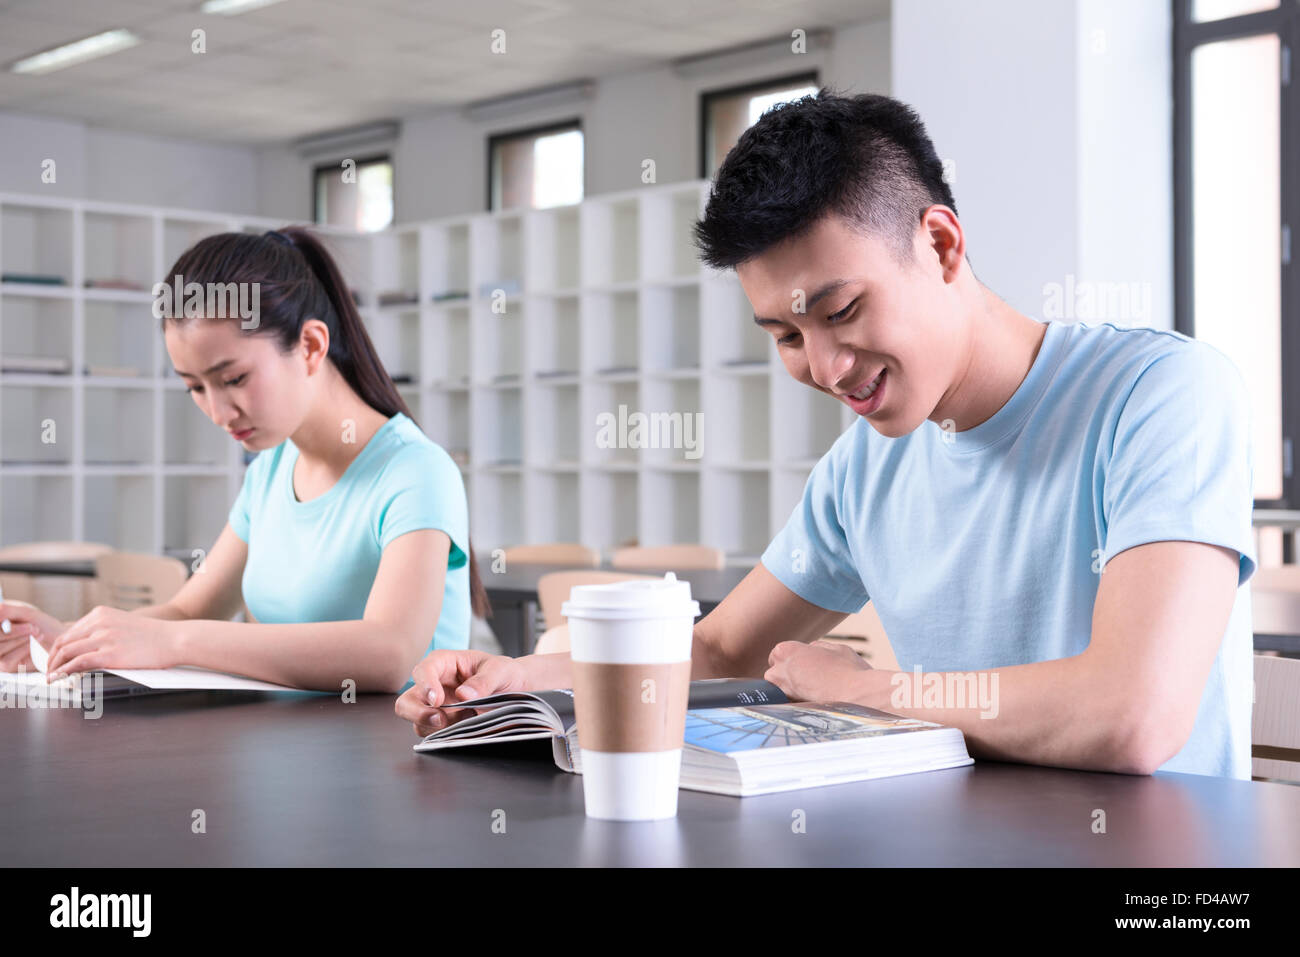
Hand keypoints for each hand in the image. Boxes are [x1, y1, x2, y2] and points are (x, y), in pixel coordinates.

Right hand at [0, 599, 65, 671]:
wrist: (59, 639)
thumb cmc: (42, 624)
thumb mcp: (24, 612)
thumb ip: (6, 610)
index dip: (1, 618)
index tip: (9, 616)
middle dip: (13, 631)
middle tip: (31, 627)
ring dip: (20, 638)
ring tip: (36, 631)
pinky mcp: (6, 666)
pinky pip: (8, 659)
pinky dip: (24, 648)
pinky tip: (36, 641)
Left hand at [44, 606, 180, 678]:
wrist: (175, 639)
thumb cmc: (156, 636)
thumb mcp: (124, 624)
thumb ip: (105, 630)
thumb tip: (88, 646)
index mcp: (102, 613)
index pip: (70, 631)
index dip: (58, 647)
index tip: (56, 658)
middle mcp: (100, 622)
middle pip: (63, 641)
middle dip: (52, 658)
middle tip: (50, 670)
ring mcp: (104, 637)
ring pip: (67, 652)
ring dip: (54, 666)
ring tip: (52, 677)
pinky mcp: (109, 654)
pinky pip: (78, 663)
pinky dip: (63, 672)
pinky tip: (58, 678)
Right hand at [395, 649, 532, 736]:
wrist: (517, 690)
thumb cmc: (505, 673)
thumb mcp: (500, 670)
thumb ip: (484, 681)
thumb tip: (463, 694)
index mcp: (445, 663)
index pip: (423, 670)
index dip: (426, 684)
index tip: (437, 700)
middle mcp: (434, 685)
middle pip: (407, 700)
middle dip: (417, 713)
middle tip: (440, 720)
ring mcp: (436, 707)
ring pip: (416, 721)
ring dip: (434, 727)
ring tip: (463, 721)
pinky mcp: (443, 724)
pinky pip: (432, 734)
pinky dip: (444, 736)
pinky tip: (463, 729)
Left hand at [764, 638, 874, 702]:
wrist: (857, 696)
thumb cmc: (849, 670)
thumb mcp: (835, 649)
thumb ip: (818, 647)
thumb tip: (811, 648)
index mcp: (786, 650)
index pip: (778, 655)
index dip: (791, 660)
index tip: (803, 665)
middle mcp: (778, 670)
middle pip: (774, 674)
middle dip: (786, 676)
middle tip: (807, 679)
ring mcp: (782, 692)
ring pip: (778, 691)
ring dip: (790, 691)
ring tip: (811, 692)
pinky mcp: (790, 709)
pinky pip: (787, 705)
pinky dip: (796, 704)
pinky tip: (812, 703)